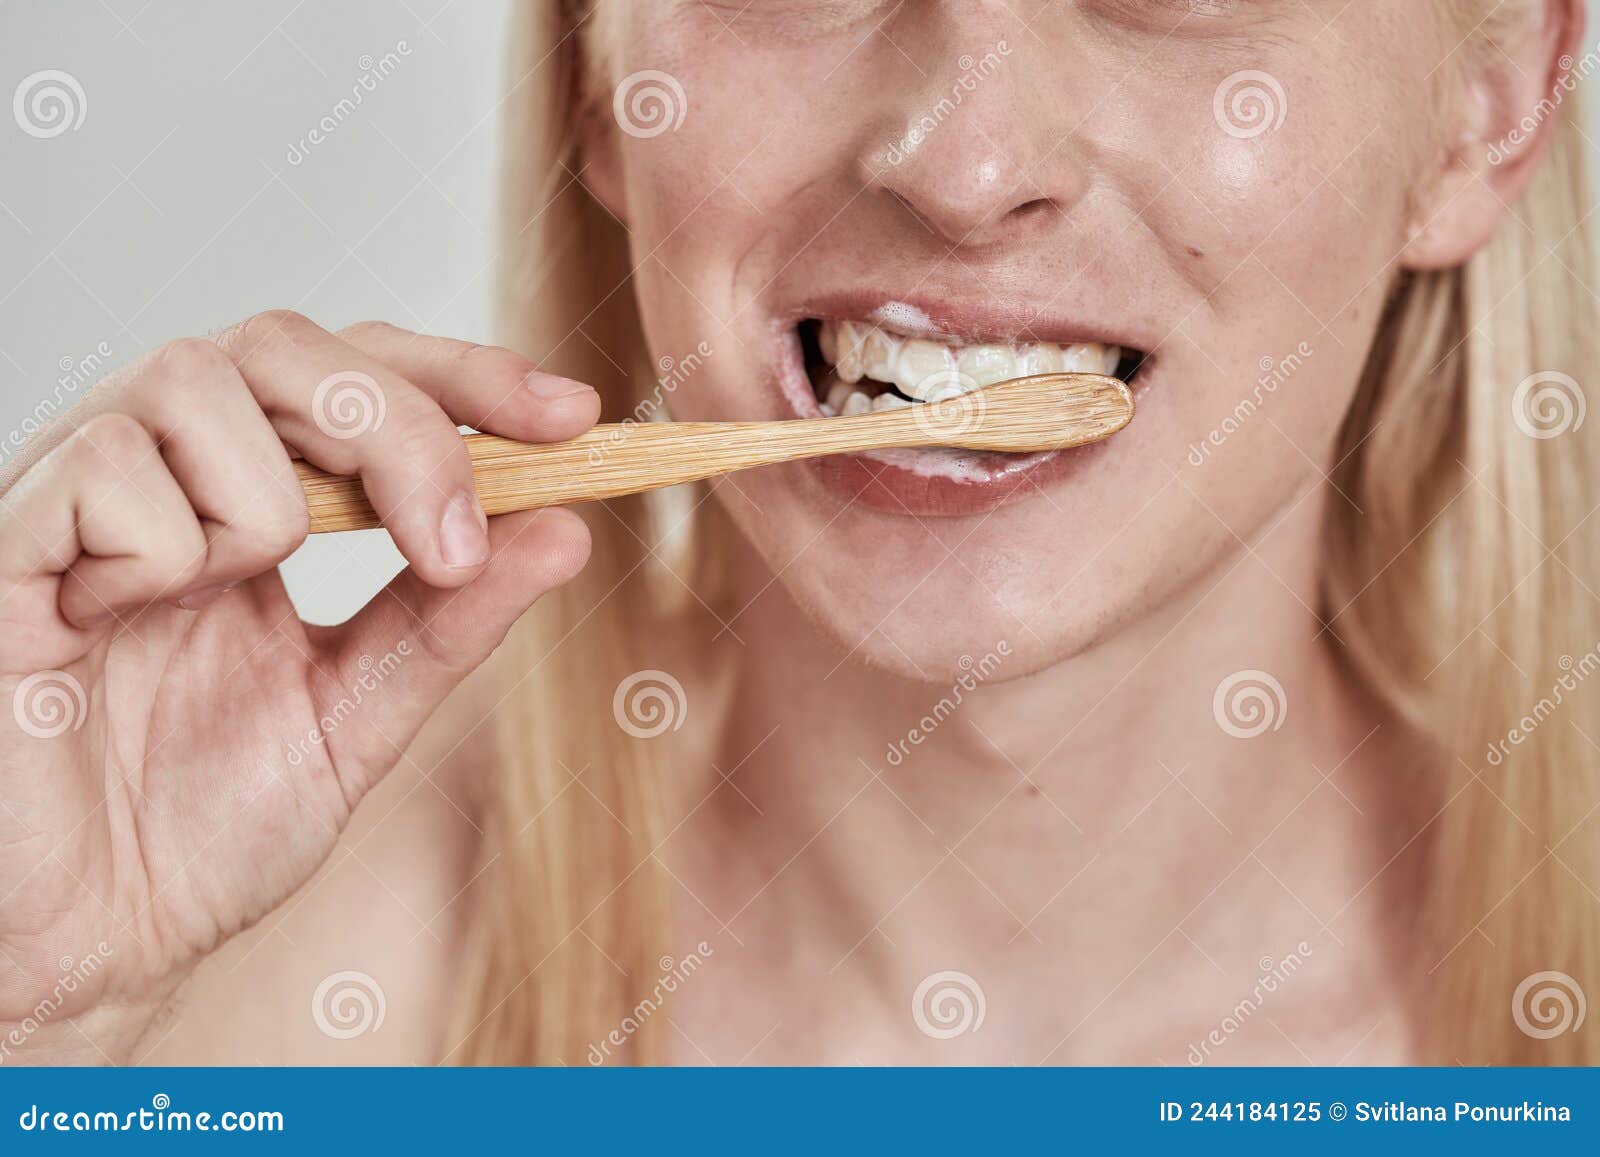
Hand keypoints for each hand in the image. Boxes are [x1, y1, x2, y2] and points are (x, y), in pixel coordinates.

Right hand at [0, 312, 597, 1061]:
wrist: (89, 944)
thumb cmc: (202, 830)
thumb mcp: (360, 714)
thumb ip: (449, 618)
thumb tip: (564, 529)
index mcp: (251, 501)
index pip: (363, 374)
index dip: (467, 377)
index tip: (572, 416)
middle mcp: (168, 474)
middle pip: (292, 345)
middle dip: (402, 427)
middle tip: (447, 547)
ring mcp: (78, 496)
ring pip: (196, 379)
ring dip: (265, 502)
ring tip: (226, 604)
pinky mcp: (3, 543)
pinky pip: (102, 467)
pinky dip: (156, 547)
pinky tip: (117, 622)